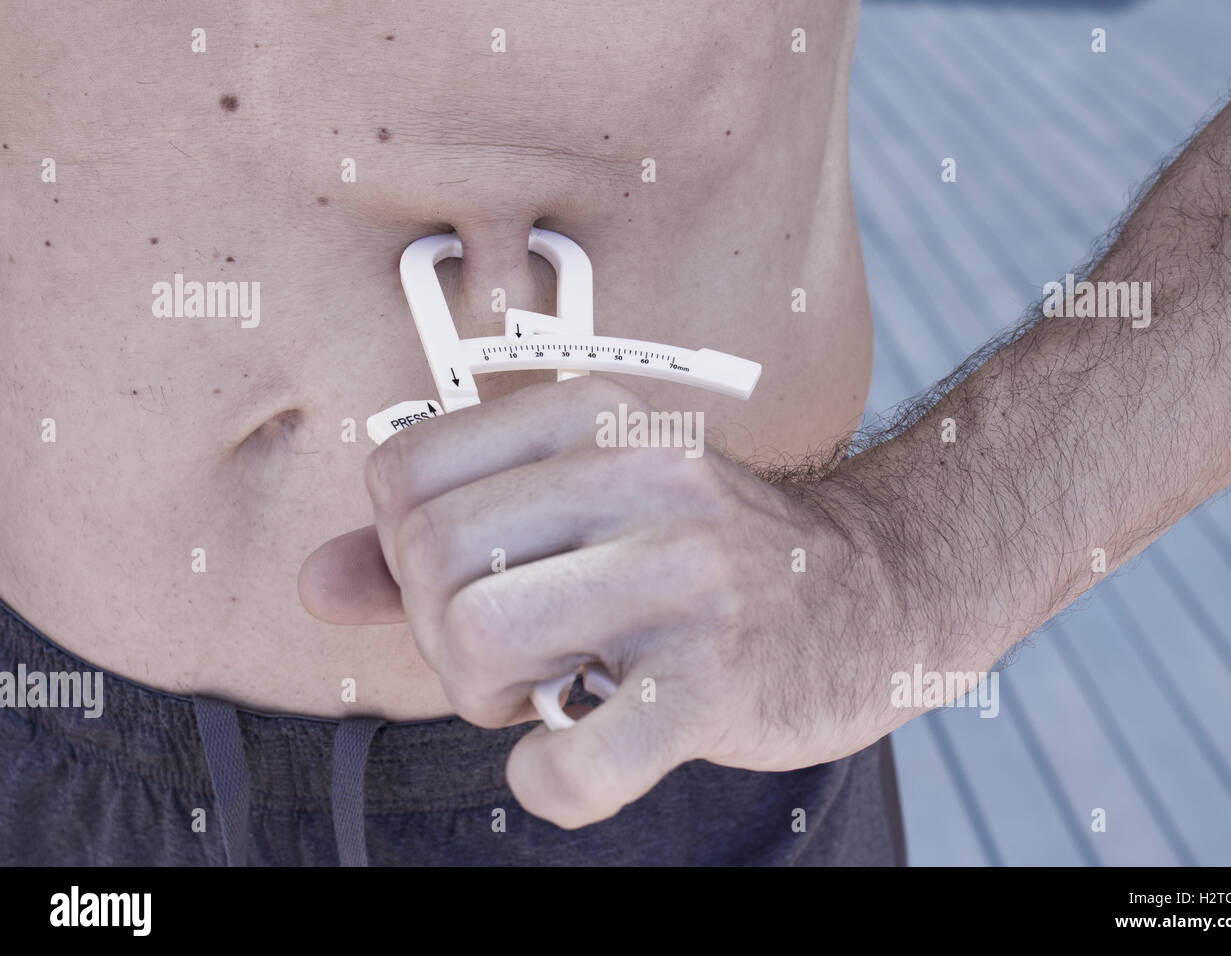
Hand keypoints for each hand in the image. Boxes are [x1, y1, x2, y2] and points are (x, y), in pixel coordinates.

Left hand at [299, 376, 897, 827]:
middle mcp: (640, 476)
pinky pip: (570, 763)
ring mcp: (684, 577)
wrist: (872, 594)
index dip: (409, 552)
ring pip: (473, 641)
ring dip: (489, 698)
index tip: (480, 582)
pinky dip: (549, 782)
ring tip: (556, 688)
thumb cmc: (704, 557)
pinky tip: (579, 752)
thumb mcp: (581, 510)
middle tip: (518, 649)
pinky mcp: (716, 681)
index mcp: (594, 416)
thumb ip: (438, 537)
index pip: (403, 474)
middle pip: (430, 559)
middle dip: (442, 631)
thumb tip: (315, 582)